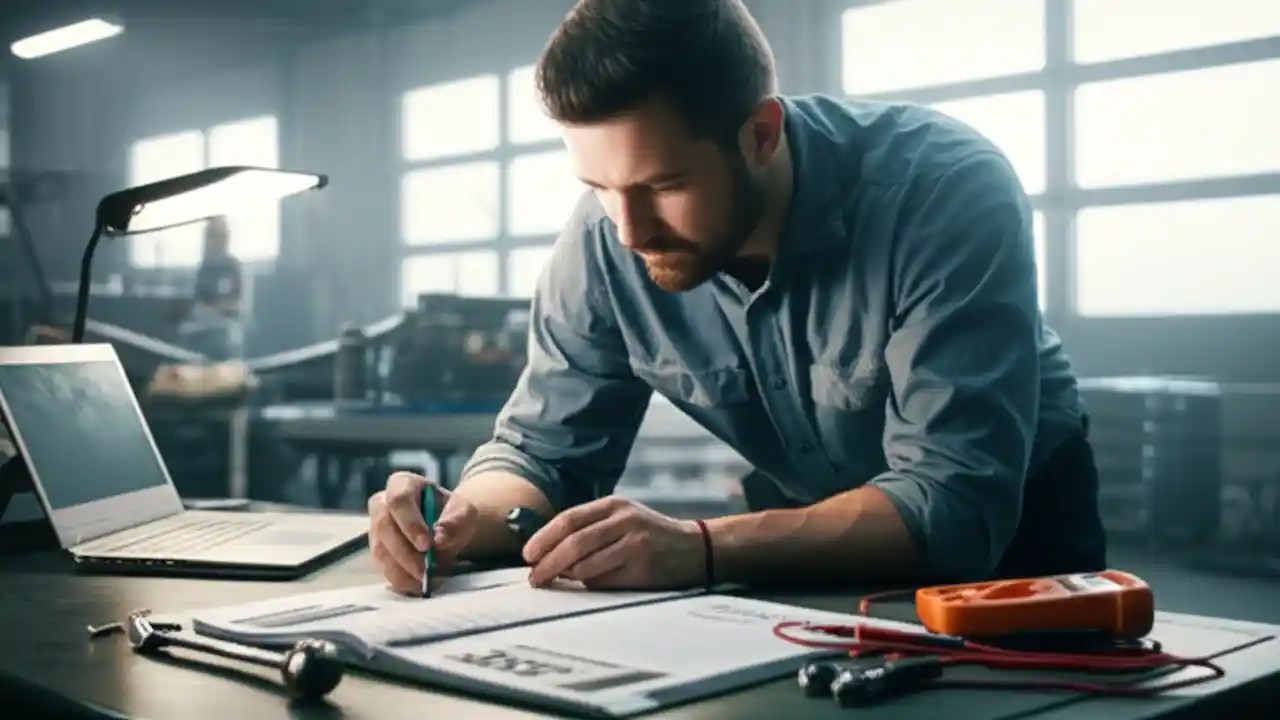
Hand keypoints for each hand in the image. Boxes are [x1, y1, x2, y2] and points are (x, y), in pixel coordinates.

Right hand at [366, 472, 478, 594]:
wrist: (446, 530)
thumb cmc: (452, 515)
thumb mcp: (464, 513)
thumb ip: (456, 522)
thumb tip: (439, 539)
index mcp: (403, 484)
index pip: (399, 500)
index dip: (410, 523)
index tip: (426, 545)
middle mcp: (382, 503)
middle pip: (383, 526)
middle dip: (404, 551)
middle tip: (424, 570)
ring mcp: (375, 528)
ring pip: (380, 549)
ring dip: (402, 568)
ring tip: (423, 580)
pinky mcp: (377, 550)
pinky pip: (382, 567)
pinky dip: (399, 578)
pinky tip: (416, 585)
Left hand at [522, 496, 704, 589]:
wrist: (695, 548)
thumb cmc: (649, 535)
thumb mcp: (621, 519)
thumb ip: (589, 529)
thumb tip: (548, 555)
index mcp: (615, 505)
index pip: (569, 519)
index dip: (544, 538)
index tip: (528, 555)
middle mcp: (625, 521)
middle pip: (574, 543)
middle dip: (548, 563)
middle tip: (535, 578)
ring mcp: (636, 544)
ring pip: (587, 565)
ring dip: (567, 577)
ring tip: (558, 582)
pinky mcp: (644, 569)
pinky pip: (605, 581)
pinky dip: (590, 585)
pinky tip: (587, 584)